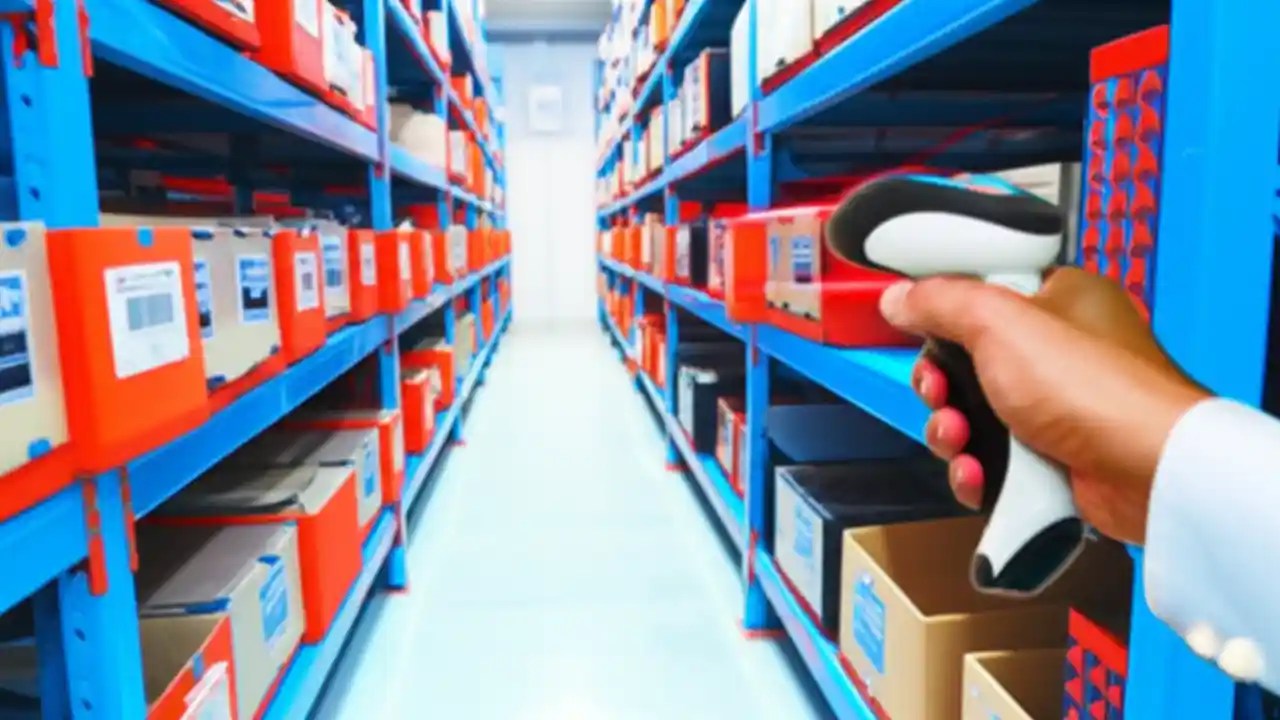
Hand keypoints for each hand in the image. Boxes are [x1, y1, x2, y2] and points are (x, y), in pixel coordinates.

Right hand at [879, 268, 1208, 544]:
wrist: (1146, 473)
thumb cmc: (1100, 390)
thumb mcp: (1000, 322)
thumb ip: (941, 301)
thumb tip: (902, 296)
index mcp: (1059, 301)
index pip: (982, 294)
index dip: (945, 316)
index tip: (922, 330)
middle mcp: (1060, 353)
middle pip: (967, 364)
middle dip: (942, 389)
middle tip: (942, 394)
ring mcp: (1057, 409)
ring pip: (975, 418)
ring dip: (952, 433)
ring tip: (960, 439)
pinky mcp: (1053, 458)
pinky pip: (994, 462)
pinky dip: (978, 470)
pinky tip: (979, 473)